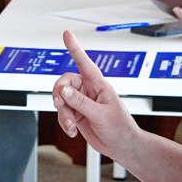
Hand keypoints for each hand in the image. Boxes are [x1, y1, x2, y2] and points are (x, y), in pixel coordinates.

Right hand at [51, 30, 140, 161]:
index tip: (67, 34)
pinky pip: (62, 113)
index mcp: (99, 85)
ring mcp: (81, 102)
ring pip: (61, 100)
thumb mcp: (100, 114)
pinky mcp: (76, 114)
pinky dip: (64, 123)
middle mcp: (88, 91)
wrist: (122, 146)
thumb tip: (63, 91)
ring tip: (71, 125)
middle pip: (64, 83)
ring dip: (63, 114)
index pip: (84, 62)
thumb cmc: (120, 128)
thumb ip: (80, 102)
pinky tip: (72, 130)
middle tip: (60, 105)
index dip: (75, 48)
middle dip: (59, 95)